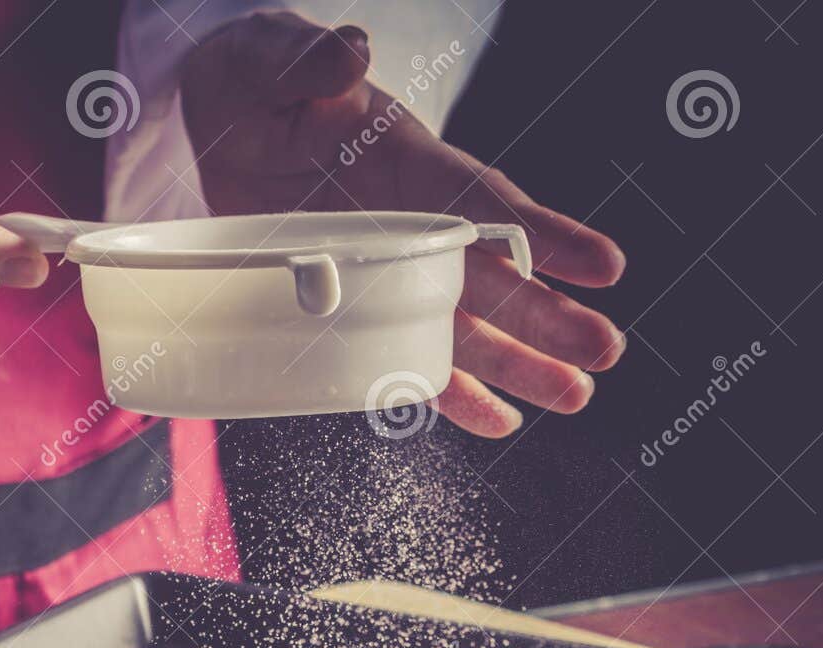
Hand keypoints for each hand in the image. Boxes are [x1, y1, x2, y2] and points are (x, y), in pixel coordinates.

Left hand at [182, 13, 626, 435]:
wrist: (218, 119)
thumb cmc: (255, 82)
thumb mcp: (269, 60)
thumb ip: (309, 60)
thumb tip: (349, 51)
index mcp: (402, 157)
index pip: (479, 198)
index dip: (539, 233)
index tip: (603, 265)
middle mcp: (411, 218)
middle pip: (487, 274)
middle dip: (544, 315)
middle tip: (603, 352)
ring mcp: (390, 265)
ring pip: (463, 323)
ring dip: (517, 363)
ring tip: (574, 397)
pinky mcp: (357, 300)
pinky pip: (408, 354)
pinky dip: (449, 390)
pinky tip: (497, 420)